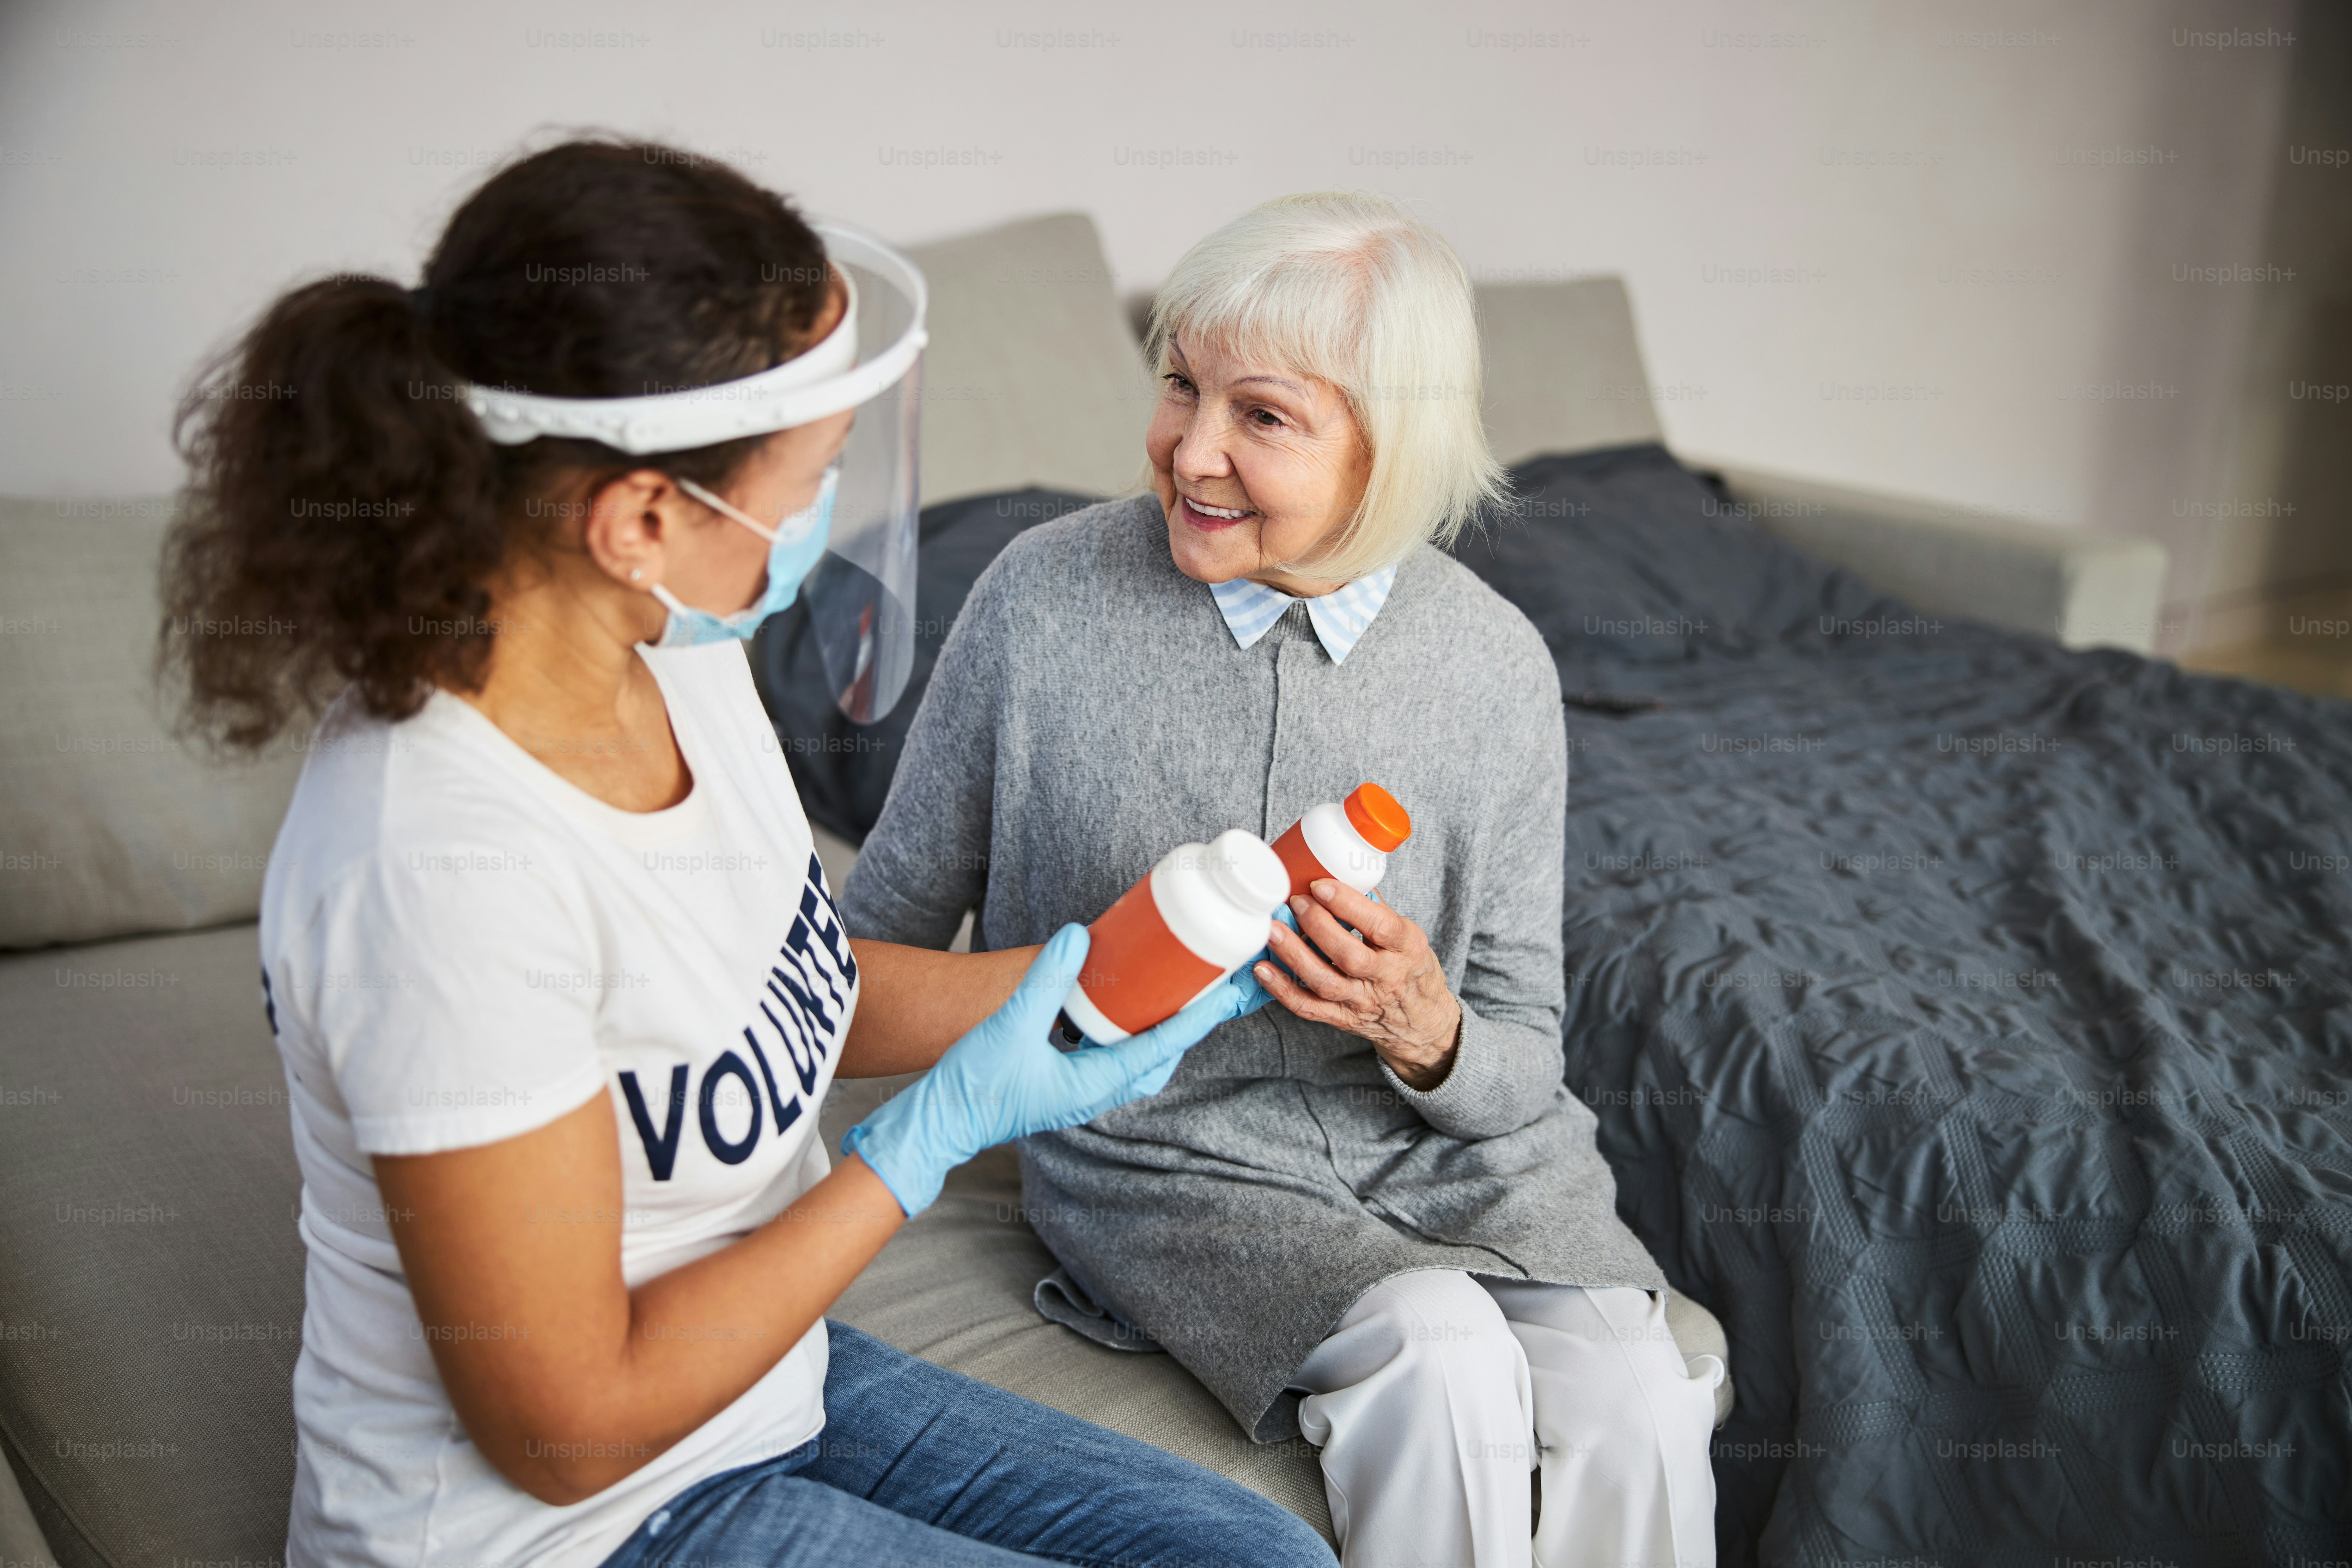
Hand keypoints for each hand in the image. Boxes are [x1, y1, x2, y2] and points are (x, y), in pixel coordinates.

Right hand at [844, 925, 1244, 1214]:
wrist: (937, 1124)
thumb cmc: (971, 1087)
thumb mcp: (1009, 1026)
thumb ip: (1045, 981)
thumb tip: (1080, 935)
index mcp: (1093, 1085)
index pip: (1159, 1047)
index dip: (1196, 1017)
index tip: (1227, 993)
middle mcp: (1096, 1092)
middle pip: (1159, 1054)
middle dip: (1191, 1021)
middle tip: (1218, 988)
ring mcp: (1082, 1090)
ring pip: (1139, 1058)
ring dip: (1163, 1027)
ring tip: (1183, 993)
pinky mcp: (1067, 1083)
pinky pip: (1115, 1056)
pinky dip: (1133, 1031)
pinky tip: (1128, 1008)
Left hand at [1255, 880, 1461, 1090]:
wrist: (1423, 1022)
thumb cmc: (1412, 969)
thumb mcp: (1409, 937)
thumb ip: (1376, 910)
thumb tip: (1342, 877)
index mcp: (1407, 948)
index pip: (1379, 925)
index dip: (1347, 904)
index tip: (1320, 885)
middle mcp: (1387, 977)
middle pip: (1348, 955)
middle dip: (1317, 925)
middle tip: (1295, 902)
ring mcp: (1363, 1001)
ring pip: (1325, 982)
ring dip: (1294, 955)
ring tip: (1272, 931)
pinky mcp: (1343, 1019)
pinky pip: (1309, 1007)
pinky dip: (1283, 989)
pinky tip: (1263, 969)